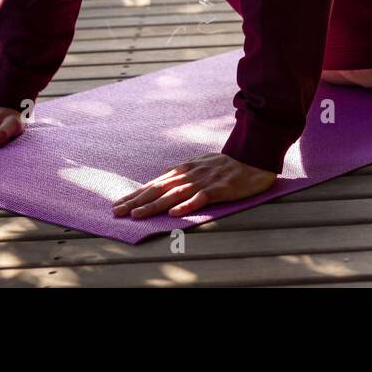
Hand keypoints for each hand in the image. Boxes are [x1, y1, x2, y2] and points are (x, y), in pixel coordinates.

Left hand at [112, 153, 276, 218]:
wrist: (254, 157)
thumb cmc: (226, 164)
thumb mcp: (200, 163)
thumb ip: (181, 170)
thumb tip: (162, 174)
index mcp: (183, 170)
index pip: (154, 184)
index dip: (135, 195)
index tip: (117, 205)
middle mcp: (189, 174)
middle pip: (159, 189)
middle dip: (136, 201)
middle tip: (117, 212)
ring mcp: (204, 181)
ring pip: (174, 195)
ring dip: (155, 205)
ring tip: (137, 214)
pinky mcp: (219, 188)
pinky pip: (201, 198)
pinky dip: (187, 205)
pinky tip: (175, 213)